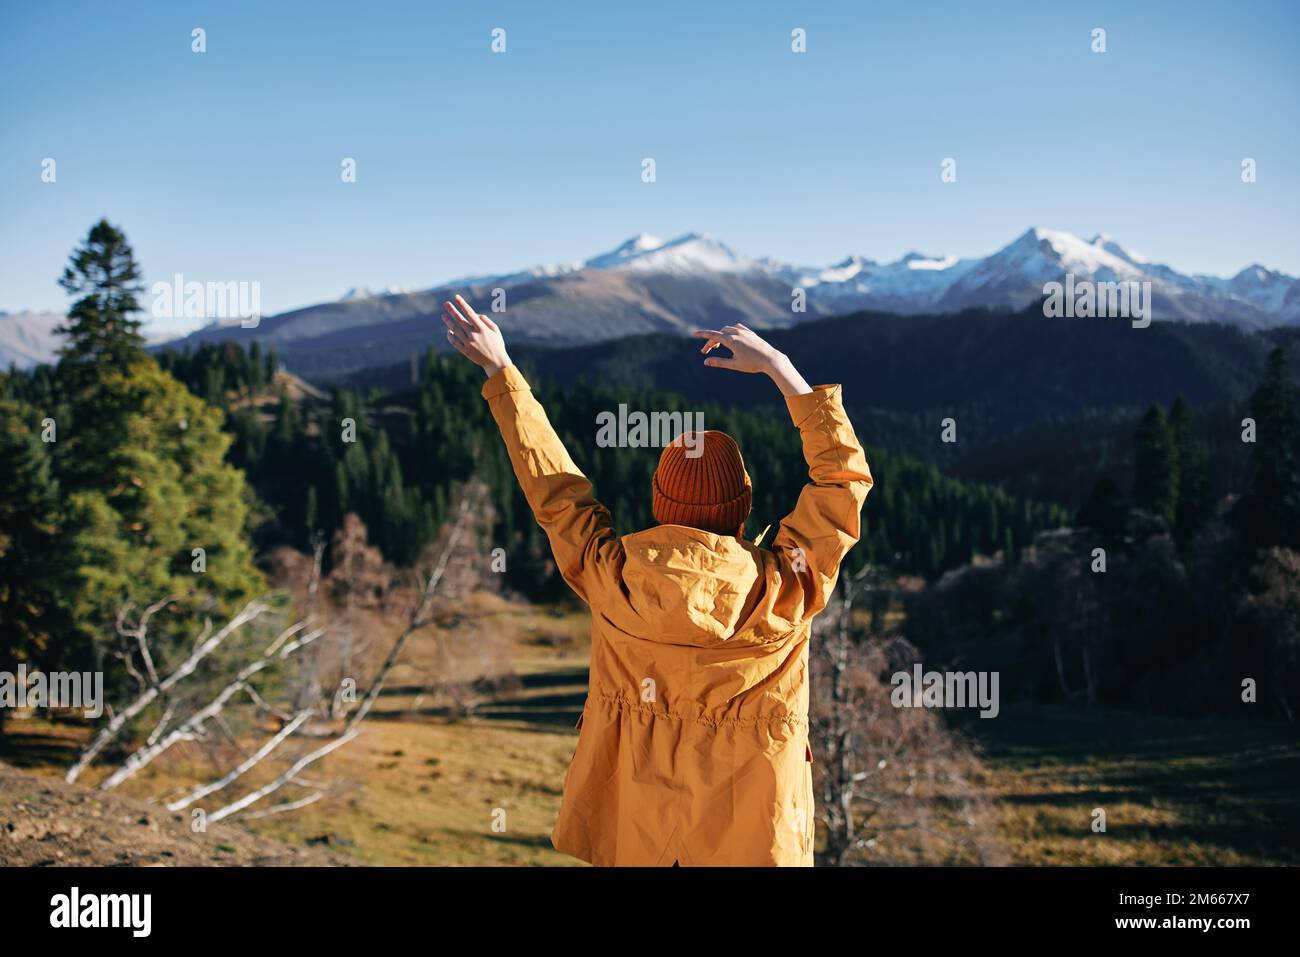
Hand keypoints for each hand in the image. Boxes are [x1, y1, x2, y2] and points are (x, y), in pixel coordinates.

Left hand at [441, 294, 511, 377]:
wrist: (496, 363)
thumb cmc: (497, 344)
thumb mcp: (496, 330)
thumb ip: (486, 320)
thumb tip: (475, 315)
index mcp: (482, 328)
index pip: (469, 313)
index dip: (462, 304)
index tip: (456, 297)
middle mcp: (474, 335)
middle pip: (460, 320)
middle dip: (452, 310)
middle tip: (446, 303)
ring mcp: (468, 343)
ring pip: (455, 330)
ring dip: (448, 322)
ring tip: (443, 316)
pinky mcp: (465, 351)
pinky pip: (454, 342)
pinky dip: (450, 336)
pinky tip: (448, 331)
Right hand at [693, 323, 811, 395]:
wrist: (771, 359)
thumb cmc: (753, 364)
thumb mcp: (734, 365)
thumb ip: (719, 362)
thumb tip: (706, 361)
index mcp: (732, 340)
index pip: (713, 335)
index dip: (703, 335)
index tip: (694, 334)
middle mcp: (737, 333)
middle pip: (719, 334)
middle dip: (712, 341)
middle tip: (707, 351)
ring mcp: (745, 332)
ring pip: (728, 329)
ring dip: (720, 336)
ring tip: (717, 345)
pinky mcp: (751, 333)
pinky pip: (737, 328)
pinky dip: (730, 331)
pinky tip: (730, 336)